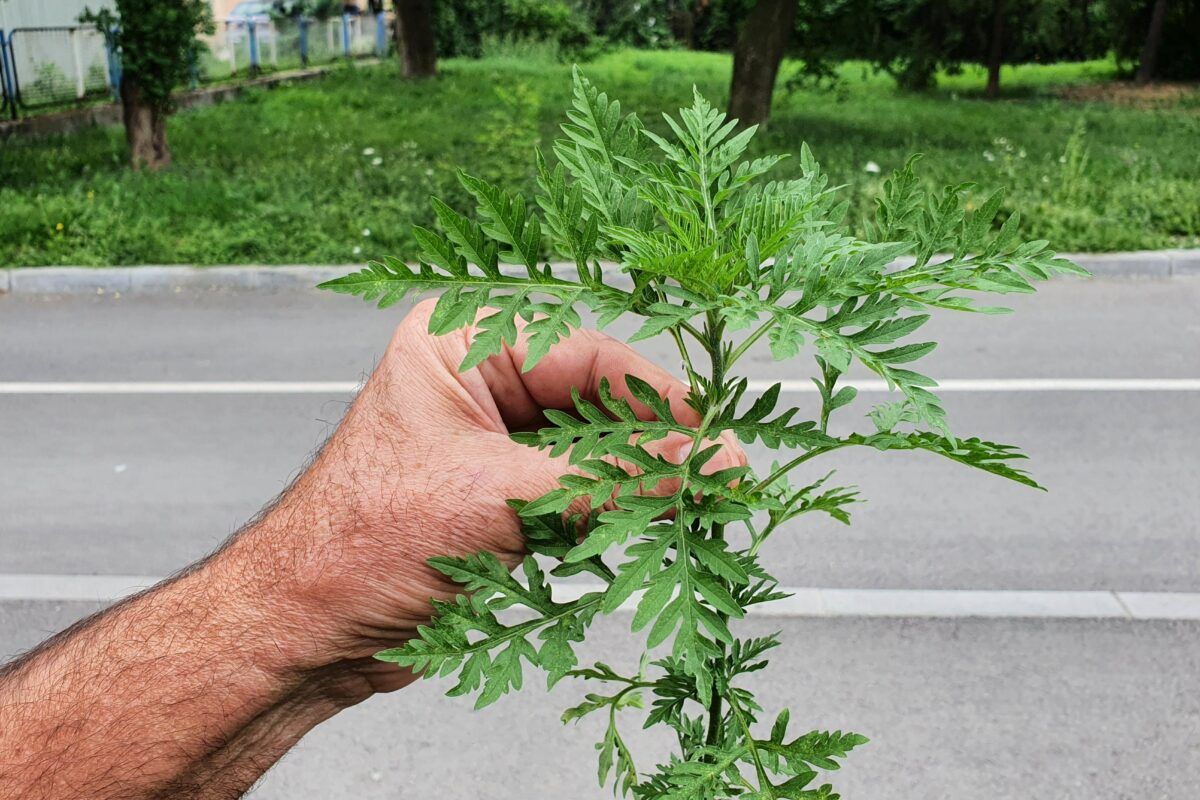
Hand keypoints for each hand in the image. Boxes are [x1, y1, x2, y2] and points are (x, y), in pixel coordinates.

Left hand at [230, 299, 744, 697]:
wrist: (305, 632)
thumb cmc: (358, 545)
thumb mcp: (495, 498)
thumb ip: (610, 477)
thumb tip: (705, 461)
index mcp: (459, 340)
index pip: (585, 353)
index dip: (656, 396)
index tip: (714, 435)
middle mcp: (480, 380)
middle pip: (597, 401)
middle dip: (653, 445)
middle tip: (715, 479)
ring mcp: (495, 440)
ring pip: (596, 450)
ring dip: (639, 483)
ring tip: (691, 508)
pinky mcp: (506, 494)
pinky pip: (581, 491)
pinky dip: (614, 513)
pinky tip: (644, 531)